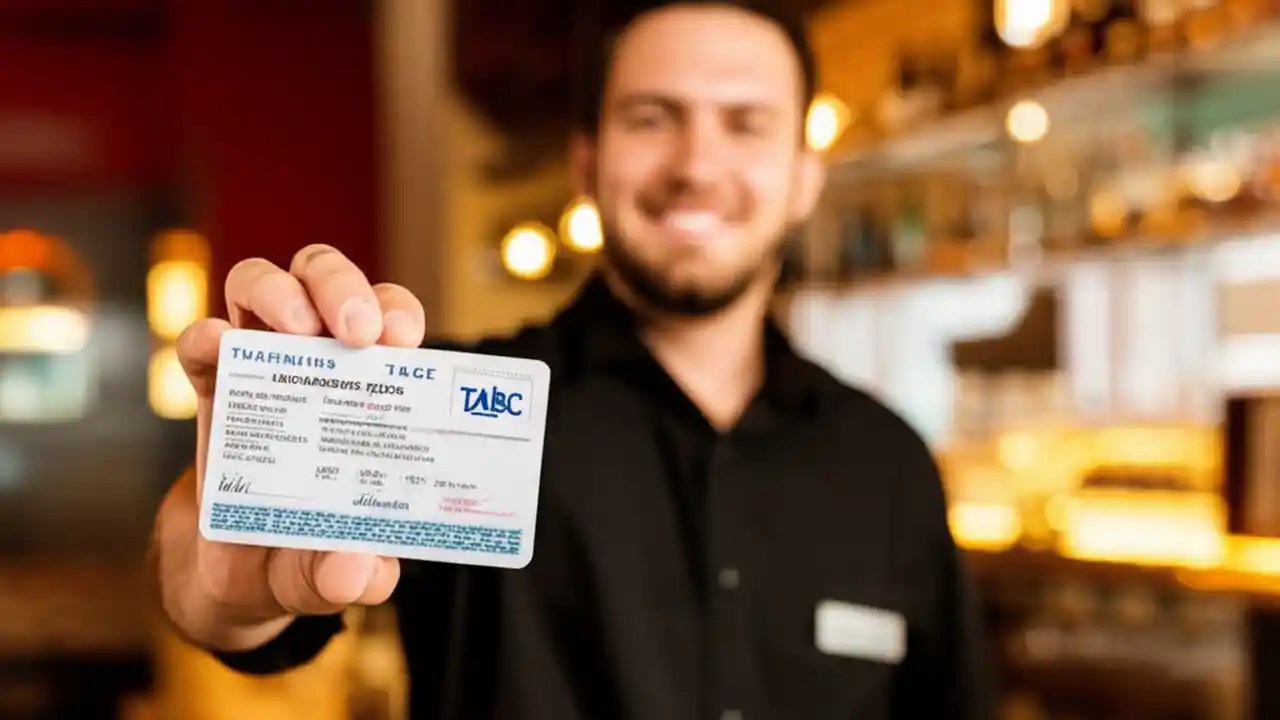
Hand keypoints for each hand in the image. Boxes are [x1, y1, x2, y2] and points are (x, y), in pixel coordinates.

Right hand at [151, 244, 425, 651]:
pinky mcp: (208, 387)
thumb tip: (354, 567)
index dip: (399, 312)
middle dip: (344, 287)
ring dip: (280, 292)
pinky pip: (199, 342)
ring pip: (262, 285)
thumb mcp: (341, 576)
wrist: (243, 577)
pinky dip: (205, 336)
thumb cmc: (314, 556)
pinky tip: (217, 349)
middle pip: (328, 280)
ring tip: (297, 329)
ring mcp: (261, 366)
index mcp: (372, 386)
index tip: (403, 340)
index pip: (392, 320)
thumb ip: (355, 576)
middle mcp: (319, 362)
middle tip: (357, 331)